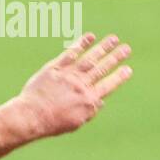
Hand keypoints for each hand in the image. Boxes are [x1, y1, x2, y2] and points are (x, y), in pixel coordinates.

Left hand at [12, 32, 132, 139]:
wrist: (31, 116)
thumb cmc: (52, 123)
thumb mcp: (75, 123)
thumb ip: (89, 111)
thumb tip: (100, 101)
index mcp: (88, 100)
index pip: (108, 85)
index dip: (119, 77)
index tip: (128, 69)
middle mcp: (81, 85)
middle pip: (102, 68)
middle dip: (115, 57)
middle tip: (127, 48)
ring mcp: (69, 75)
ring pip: (90, 58)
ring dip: (103, 47)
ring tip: (113, 39)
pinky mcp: (56, 68)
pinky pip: (71, 53)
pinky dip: (81, 44)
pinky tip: (90, 37)